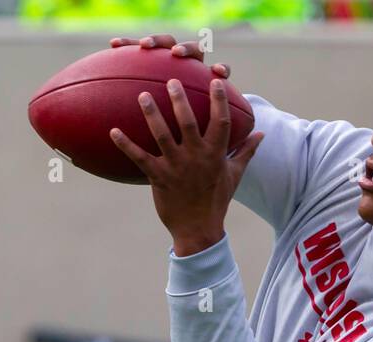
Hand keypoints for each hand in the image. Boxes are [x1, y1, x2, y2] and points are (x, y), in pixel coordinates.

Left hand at [108, 35, 263, 255]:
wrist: (198, 229)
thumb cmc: (216, 199)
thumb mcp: (234, 174)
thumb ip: (246, 151)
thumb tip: (260, 134)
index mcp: (216, 154)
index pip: (221, 122)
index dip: (219, 100)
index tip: (216, 80)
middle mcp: (197, 157)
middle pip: (188, 122)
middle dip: (180, 99)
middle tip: (171, 80)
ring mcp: (177, 167)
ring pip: (162, 135)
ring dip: (151, 114)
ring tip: (143, 95)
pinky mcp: (159, 177)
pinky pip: (140, 158)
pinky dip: (125, 145)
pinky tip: (112, 131)